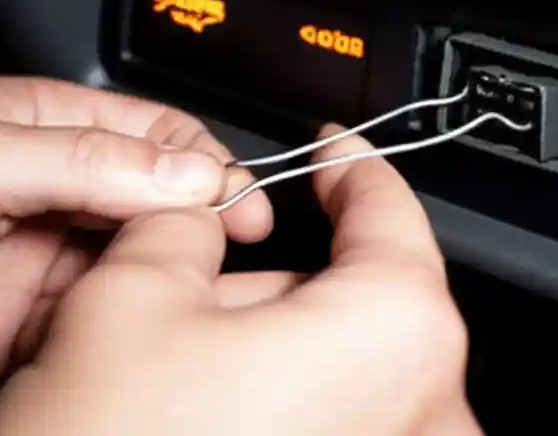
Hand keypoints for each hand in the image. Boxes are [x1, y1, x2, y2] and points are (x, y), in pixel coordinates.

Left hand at [0, 76, 270, 403]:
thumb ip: (86, 163)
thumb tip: (191, 170)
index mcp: (36, 125)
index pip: (152, 134)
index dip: (204, 165)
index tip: (237, 205)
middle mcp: (42, 190)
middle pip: (153, 203)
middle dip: (198, 227)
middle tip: (227, 260)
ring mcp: (30, 261)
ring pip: (130, 269)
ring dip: (166, 283)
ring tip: (196, 302)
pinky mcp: (13, 329)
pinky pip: (92, 327)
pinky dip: (125, 334)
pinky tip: (141, 338)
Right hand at [0, 125, 478, 435]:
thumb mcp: (129, 299)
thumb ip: (182, 225)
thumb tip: (197, 207)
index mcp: (394, 332)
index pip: (388, 211)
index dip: (349, 166)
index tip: (332, 150)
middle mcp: (428, 414)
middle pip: (359, 301)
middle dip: (276, 285)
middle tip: (193, 289)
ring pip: (344, 371)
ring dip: (273, 354)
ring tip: (177, 378)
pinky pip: (341, 426)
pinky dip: (286, 408)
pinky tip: (207, 420)